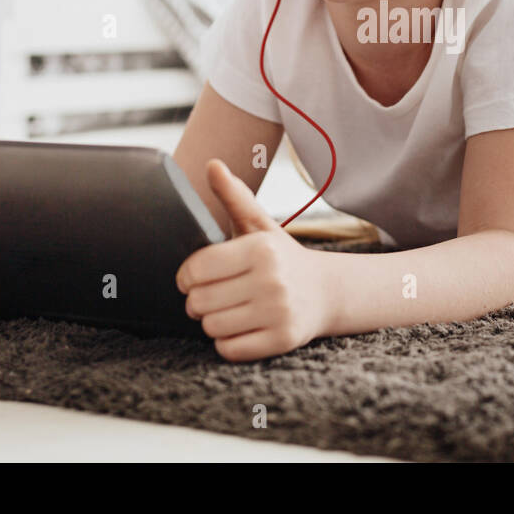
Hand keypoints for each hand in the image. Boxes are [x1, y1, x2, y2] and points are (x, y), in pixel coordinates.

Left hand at [175, 159, 331, 361]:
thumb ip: (234, 196)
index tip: (193, 278)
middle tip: (211, 296)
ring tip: (227, 310)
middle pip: (199, 302)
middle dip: (198, 301)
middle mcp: (272, 280)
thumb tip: (213, 164)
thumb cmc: (281, 258)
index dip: (186, 276)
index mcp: (260, 249)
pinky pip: (229, 349)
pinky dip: (227, 342)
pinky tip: (240, 327)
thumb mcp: (259, 225)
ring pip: (212, 328)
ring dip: (212, 322)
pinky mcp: (282, 340)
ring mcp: (279, 312)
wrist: (327, 291)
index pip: (196, 269)